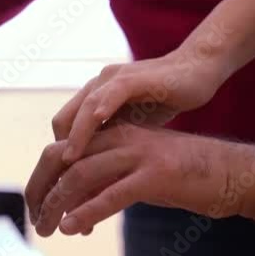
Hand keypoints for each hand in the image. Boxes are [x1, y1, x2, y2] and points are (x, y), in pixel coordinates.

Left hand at [25, 124, 254, 236]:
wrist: (231, 173)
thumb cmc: (184, 176)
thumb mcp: (137, 173)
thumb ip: (106, 182)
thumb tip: (74, 208)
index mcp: (114, 133)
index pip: (61, 151)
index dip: (41, 179)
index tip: (35, 207)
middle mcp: (121, 138)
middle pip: (62, 160)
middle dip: (40, 191)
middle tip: (34, 220)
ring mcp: (138, 154)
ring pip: (80, 177)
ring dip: (56, 206)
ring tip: (46, 229)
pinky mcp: (154, 176)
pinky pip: (110, 195)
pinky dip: (86, 213)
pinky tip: (72, 228)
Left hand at [52, 41, 231, 164]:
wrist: (197, 71)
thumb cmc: (164, 100)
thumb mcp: (132, 127)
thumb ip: (111, 144)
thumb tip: (93, 181)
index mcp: (93, 98)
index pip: (63, 130)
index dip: (57, 159)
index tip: (59, 185)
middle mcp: (98, 86)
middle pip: (64, 121)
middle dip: (57, 153)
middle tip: (57, 181)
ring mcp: (116, 80)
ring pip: (85, 109)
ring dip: (76, 136)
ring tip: (69, 162)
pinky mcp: (137, 78)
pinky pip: (115, 93)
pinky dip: (102, 109)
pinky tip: (97, 125)